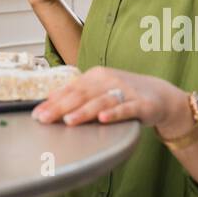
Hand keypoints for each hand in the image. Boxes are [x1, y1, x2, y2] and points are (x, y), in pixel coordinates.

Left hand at [33, 66, 189, 133]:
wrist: (160, 95)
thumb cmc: (124, 93)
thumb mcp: (99, 90)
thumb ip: (77, 94)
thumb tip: (49, 98)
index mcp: (95, 76)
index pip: (70, 89)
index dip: (52, 101)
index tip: (37, 113)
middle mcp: (108, 81)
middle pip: (81, 95)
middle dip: (60, 107)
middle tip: (45, 119)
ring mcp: (125, 91)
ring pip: (101, 102)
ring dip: (84, 111)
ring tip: (69, 120)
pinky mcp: (141, 104)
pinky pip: (126, 109)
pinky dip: (114, 114)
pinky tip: (103, 119)